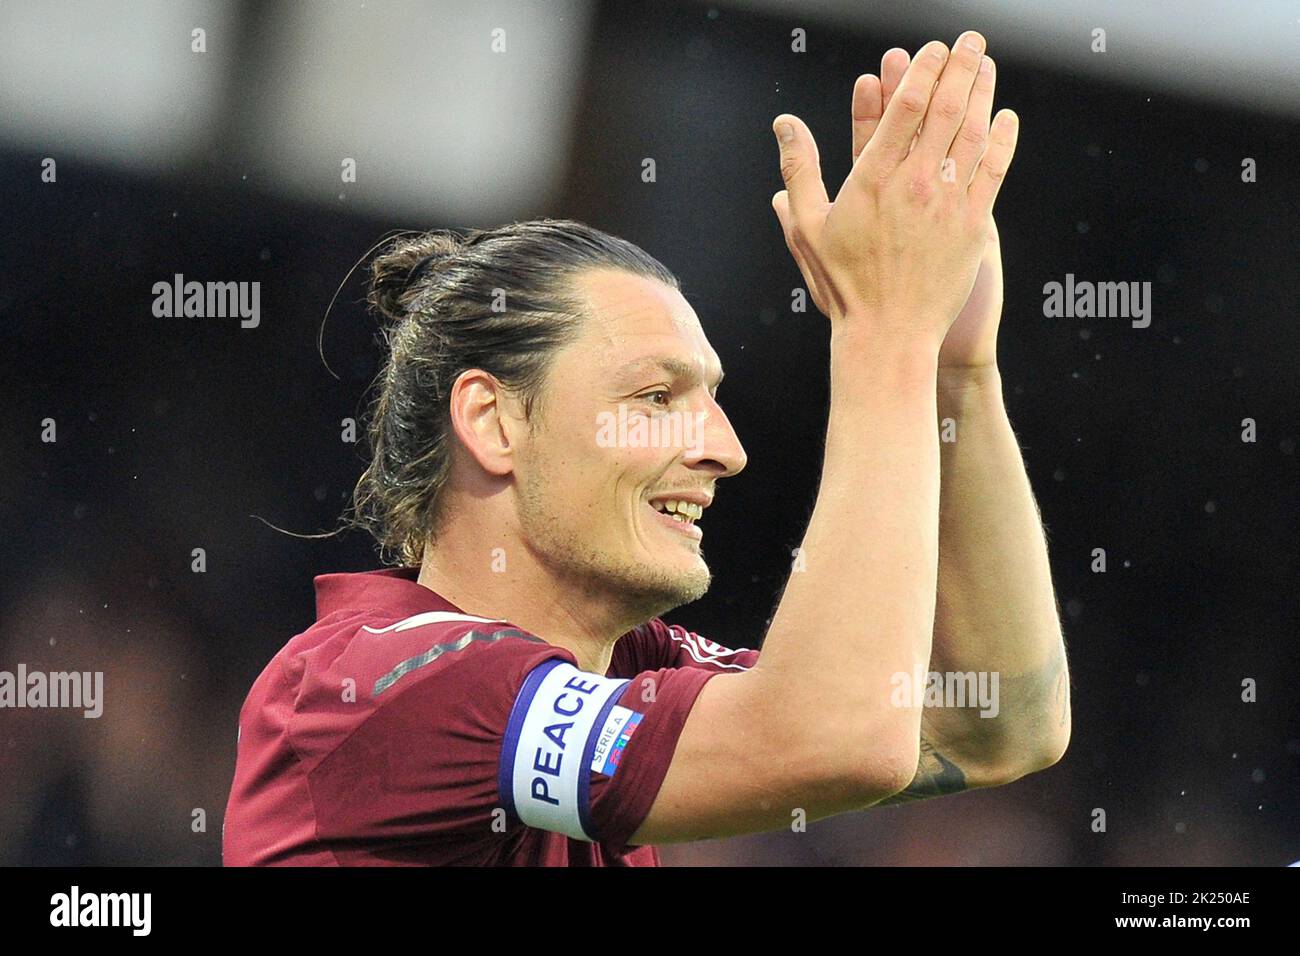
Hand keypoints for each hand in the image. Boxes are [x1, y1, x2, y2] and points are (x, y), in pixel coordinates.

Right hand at [771, 32, 1017, 353]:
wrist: (887, 334)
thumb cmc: (843, 285)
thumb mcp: (808, 227)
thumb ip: (799, 170)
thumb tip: (785, 124)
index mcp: (873, 180)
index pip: (906, 108)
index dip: (922, 71)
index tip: (931, 50)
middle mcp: (915, 184)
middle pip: (946, 109)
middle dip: (960, 67)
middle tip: (969, 41)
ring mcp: (949, 204)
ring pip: (973, 133)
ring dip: (983, 93)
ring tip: (986, 66)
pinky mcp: (974, 226)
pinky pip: (993, 171)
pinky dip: (1001, 140)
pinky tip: (1005, 119)